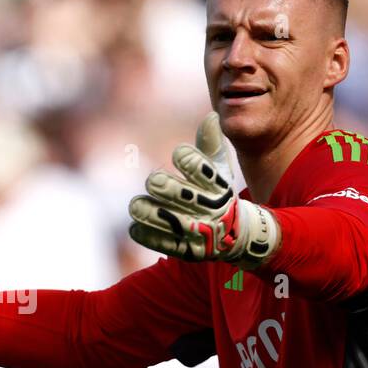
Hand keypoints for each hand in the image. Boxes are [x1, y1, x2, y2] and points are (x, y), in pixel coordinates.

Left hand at [128, 112, 279, 265]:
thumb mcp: (219, 169)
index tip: (178, 155)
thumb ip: (211, 145)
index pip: (201, 168)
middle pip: (182, 194)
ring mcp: (198, 231)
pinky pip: (164, 243)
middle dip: (164, 185)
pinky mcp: (187, 250)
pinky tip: (134, 227)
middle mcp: (209, 209)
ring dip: (150, 212)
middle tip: (153, 181)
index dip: (188, 159)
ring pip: (170, 220)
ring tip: (136, 205)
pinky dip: (147, 235)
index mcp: (218, 186)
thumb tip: (211, 117)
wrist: (233, 235)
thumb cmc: (218, 193)